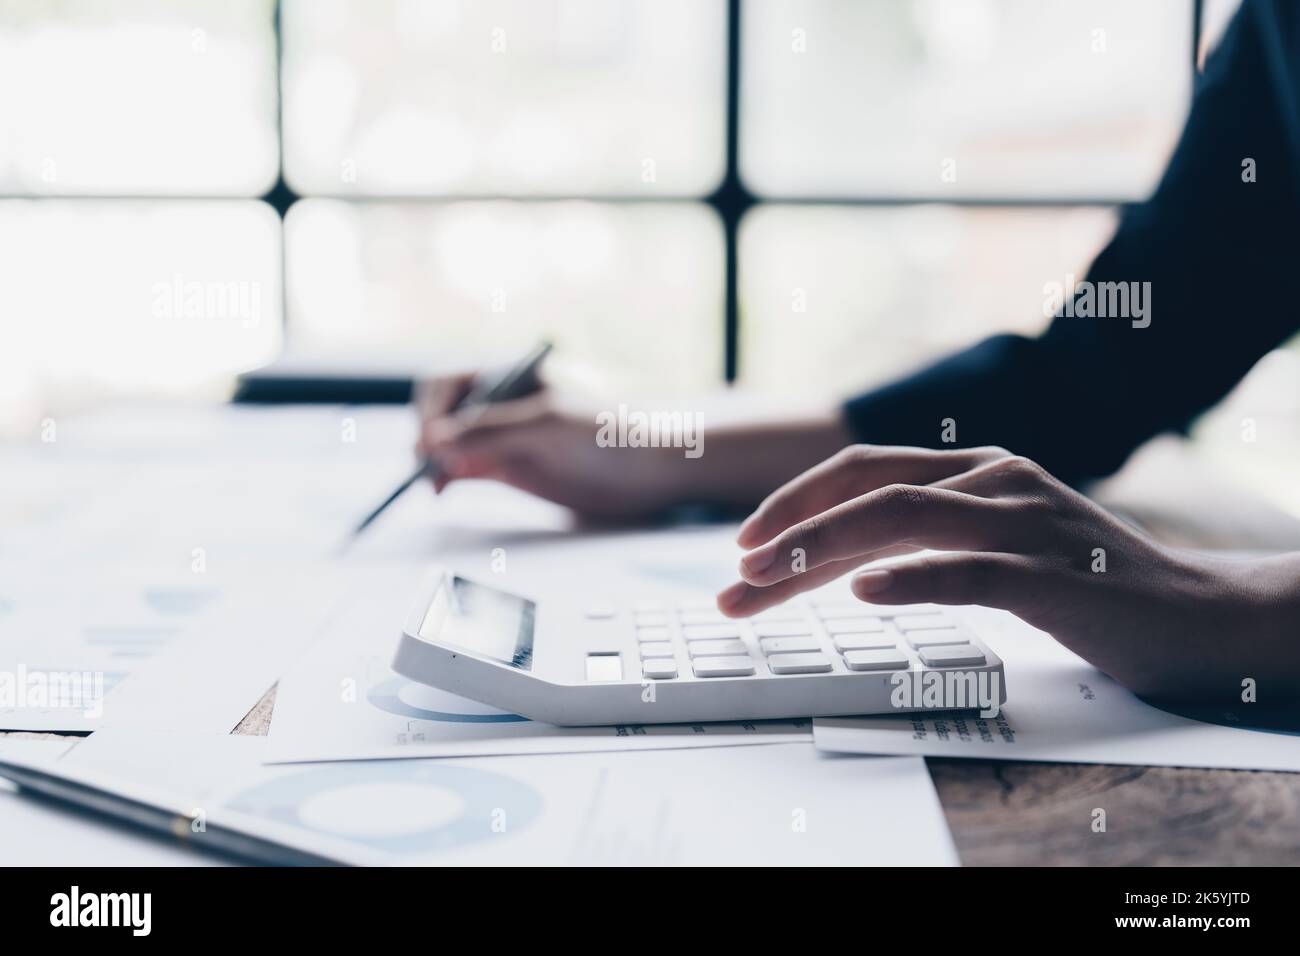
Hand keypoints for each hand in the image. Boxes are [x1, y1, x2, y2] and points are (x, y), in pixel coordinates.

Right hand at [415, 373, 855, 519]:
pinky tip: (443, 491)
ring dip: (431, 461)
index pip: (448, 382)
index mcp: (509, 374)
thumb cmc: (611, 433)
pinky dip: (446, 477)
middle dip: (425, 435)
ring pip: (446, 443)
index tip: (430, 440)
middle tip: (429, 466)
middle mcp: (500, 402)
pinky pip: (463, 468)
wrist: (652, 470)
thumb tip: (437, 440)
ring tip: (436, 484)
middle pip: (439, 412)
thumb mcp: (549, 425)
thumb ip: (492, 431)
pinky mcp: (509, 467)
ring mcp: (502, 436)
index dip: (430, 409)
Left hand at [718, 445, 1299, 703]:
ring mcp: (1025, 521)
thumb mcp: (994, 545)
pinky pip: (970, 570)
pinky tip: (866, 595)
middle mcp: (993, 479)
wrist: (1195, 613)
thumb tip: (839, 565)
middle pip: (866, 491)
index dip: (794, 506)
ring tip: (769, 583)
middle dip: (789, 533)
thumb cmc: (1082, 584)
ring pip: (902, 518)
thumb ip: (927, 540)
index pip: (863, 473)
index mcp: (974, 468)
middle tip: (734, 578)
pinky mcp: (1054, 573)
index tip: (744, 549)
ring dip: (822, 553)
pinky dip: (913, 580)